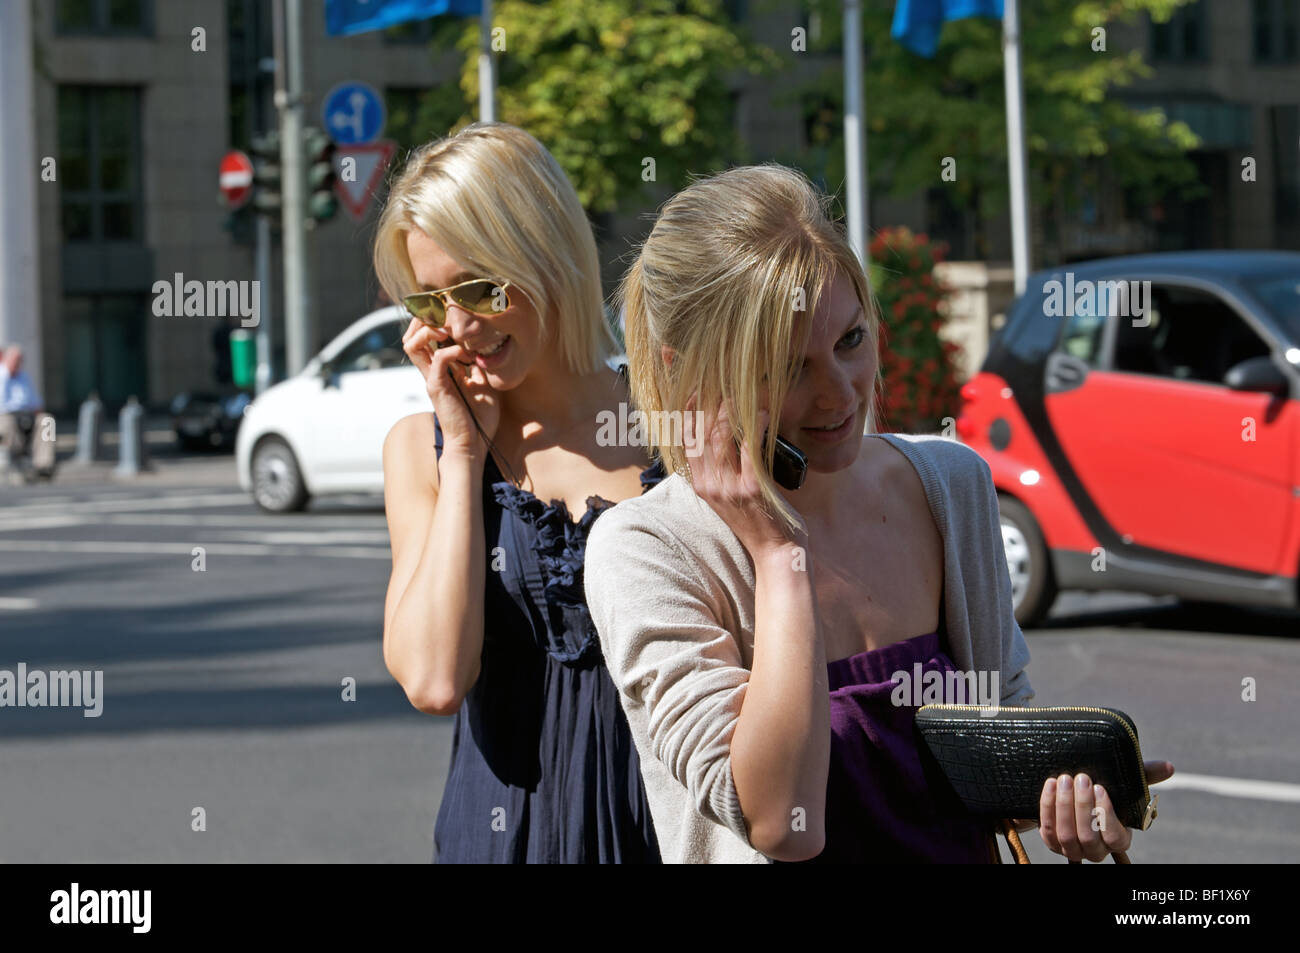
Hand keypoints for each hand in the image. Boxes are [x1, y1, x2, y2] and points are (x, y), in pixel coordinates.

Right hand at [401, 317, 499, 457]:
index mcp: (441, 369)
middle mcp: (431, 371)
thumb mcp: (484, 385)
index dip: (435, 321)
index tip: (458, 318)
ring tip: (452, 332)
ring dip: (431, 331)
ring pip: (413, 344)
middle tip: (450, 320)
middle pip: (412, 335)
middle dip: (426, 320)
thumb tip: (486, 351)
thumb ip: (480, 367)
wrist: (473, 444)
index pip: (426, 336)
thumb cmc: (479, 419)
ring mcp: (432, 378)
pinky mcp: (437, 387)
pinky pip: (438, 359)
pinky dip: (452, 350)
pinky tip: (468, 356)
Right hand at [685, 401, 805, 560]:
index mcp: (701, 486)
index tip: (696, 391)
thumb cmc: (756, 521)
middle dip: (709, 404)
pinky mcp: (752, 488)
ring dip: (732, 411)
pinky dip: (756, 426)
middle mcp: (710, 486)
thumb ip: (721, 472)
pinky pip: (750, 448)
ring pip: (722, 437)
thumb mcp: (727, 497)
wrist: (774, 551)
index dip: (689, 412)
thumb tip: (726, 437)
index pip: (686, 441)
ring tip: (742, 396)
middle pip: (702, 433)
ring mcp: (729, 487)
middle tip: (723, 385)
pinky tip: (763, 414)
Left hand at [1034, 759, 1173, 861]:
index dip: (1105, 814)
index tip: (1100, 788)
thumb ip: (1145, 775)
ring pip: (1067, 836)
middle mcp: (1097, 849)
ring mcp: (1073, 849)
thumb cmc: (1104, 788)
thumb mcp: (1124, 782)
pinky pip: (1048, 830)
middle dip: (1082, 806)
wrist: (1071, 790)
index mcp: (1119, 838)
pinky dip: (1047, 807)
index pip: (1114, 836)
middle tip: (1080, 777)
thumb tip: (1168, 767)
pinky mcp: (1052, 843)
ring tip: (1063, 779)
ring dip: (1064, 806)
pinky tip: (1050, 785)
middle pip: (1088, 837)